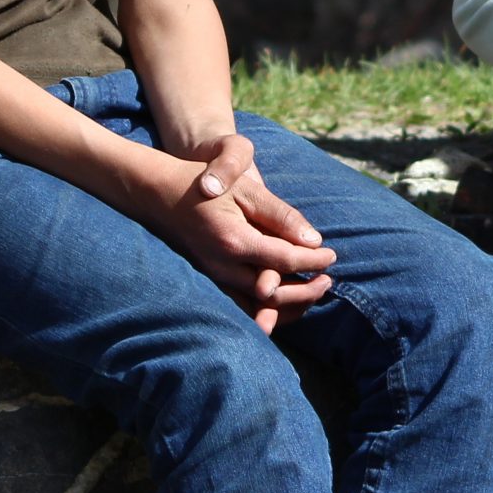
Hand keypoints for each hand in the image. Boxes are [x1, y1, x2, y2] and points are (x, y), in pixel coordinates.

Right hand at [160, 133, 335, 332]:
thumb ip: (280, 216)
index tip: (332, 256)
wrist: (159, 193)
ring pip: (257, 306)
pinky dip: (266, 309)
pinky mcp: (208, 280)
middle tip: (329, 281)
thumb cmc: (206, 183)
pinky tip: (284, 303)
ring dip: (289, 305)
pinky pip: (240, 306)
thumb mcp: (247, 189)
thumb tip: (313, 241)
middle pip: (273, 293)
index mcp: (235, 241)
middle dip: (306, 291)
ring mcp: (212, 277)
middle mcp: (222, 266)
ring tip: (314, 292)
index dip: (313, 261)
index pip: (285, 260)